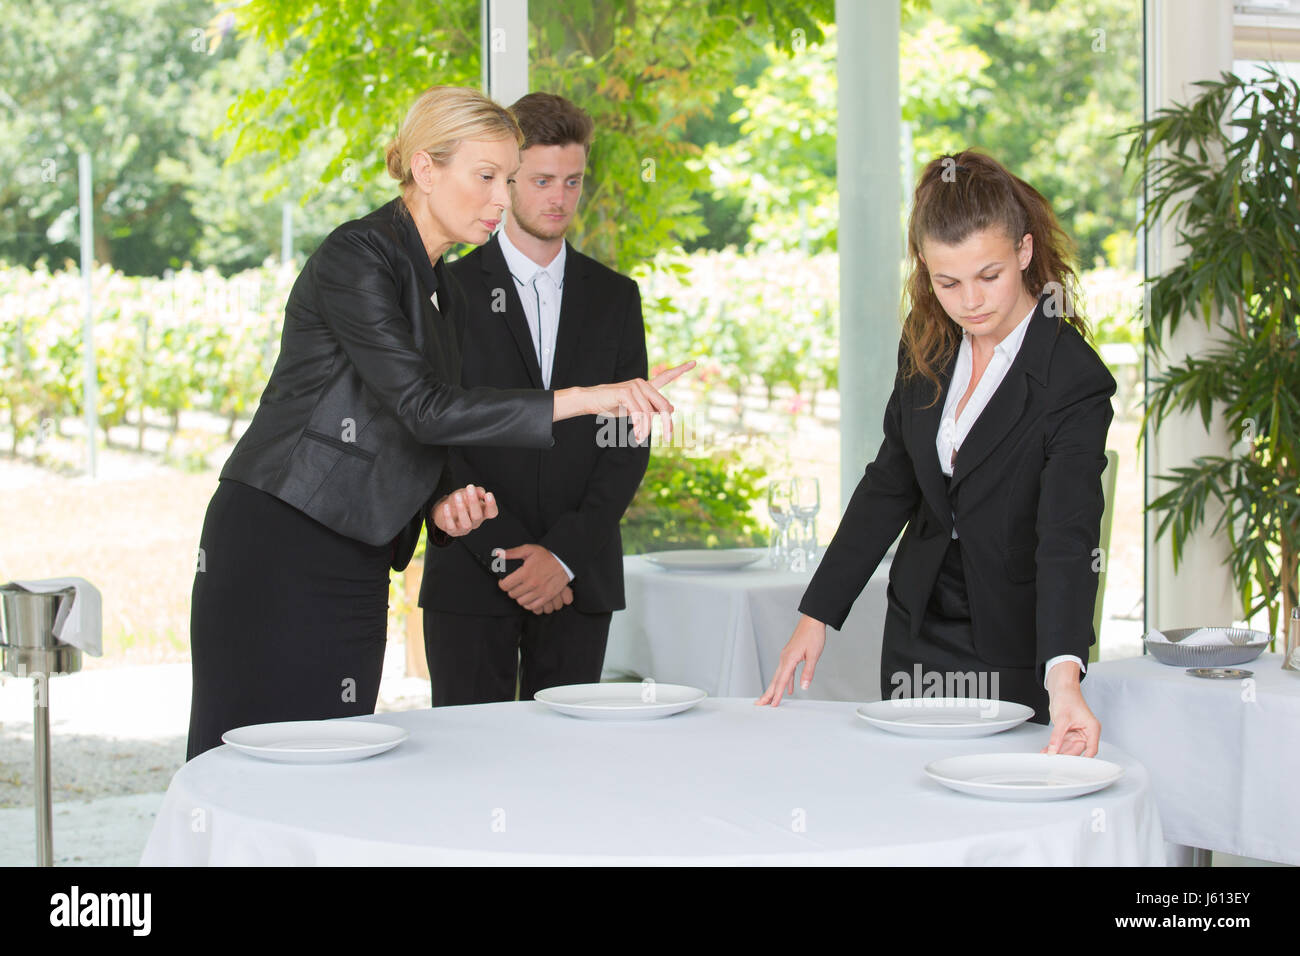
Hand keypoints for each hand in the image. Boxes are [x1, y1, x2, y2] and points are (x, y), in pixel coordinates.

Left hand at [432, 485, 496, 536]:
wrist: (444, 512)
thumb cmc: (460, 501)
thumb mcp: (468, 493)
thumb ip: (476, 491)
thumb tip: (481, 492)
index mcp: (482, 513)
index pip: (492, 512)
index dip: (491, 505)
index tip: (488, 494)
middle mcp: (475, 522)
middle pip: (478, 516)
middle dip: (473, 501)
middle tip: (470, 487)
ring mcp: (464, 528)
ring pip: (466, 523)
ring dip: (461, 509)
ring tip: (457, 495)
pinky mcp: (453, 531)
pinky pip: (451, 526)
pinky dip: (448, 516)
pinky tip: (446, 506)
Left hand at [496, 544, 570, 612]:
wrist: (565, 562)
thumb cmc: (547, 555)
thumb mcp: (529, 549)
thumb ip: (512, 552)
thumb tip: (498, 553)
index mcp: (525, 573)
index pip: (505, 585)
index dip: (502, 583)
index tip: (504, 581)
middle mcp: (532, 584)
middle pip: (512, 594)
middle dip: (511, 590)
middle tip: (514, 585)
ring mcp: (540, 592)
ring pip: (521, 602)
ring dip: (520, 597)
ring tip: (522, 591)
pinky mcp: (547, 597)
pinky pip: (533, 607)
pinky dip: (529, 604)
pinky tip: (529, 597)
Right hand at [553, 360, 695, 442]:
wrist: (591, 401)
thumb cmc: (613, 405)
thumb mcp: (635, 410)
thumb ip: (652, 408)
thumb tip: (671, 409)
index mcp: (646, 386)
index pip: (666, 376)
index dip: (681, 370)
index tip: (694, 363)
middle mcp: (642, 383)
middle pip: (663, 405)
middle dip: (667, 423)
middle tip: (669, 437)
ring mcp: (634, 387)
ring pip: (649, 413)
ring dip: (646, 429)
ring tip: (640, 438)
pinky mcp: (625, 393)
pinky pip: (639, 413)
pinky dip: (639, 426)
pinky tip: (637, 434)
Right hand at [756, 614, 826, 705]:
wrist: (812, 620)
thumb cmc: (813, 635)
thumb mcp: (814, 655)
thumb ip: (808, 672)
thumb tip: (804, 687)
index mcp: (789, 659)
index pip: (782, 681)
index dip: (778, 694)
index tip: (773, 704)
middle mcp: (784, 658)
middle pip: (775, 680)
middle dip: (768, 693)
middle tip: (760, 704)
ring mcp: (786, 656)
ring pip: (779, 676)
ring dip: (775, 688)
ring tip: (770, 699)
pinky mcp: (790, 655)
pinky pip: (786, 671)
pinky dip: (786, 681)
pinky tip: (789, 688)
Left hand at [1041, 662, 1099, 756]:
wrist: (1062, 689)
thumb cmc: (1068, 697)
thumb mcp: (1062, 718)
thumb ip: (1057, 736)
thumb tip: (1053, 750)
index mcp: (1092, 728)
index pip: (1091, 749)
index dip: (1084, 760)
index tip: (1075, 767)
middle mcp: (1086, 732)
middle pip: (1077, 750)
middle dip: (1066, 757)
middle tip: (1055, 763)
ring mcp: (1077, 733)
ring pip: (1068, 748)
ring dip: (1057, 753)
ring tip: (1047, 758)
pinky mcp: (1068, 732)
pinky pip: (1061, 743)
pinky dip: (1054, 747)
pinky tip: (1046, 751)